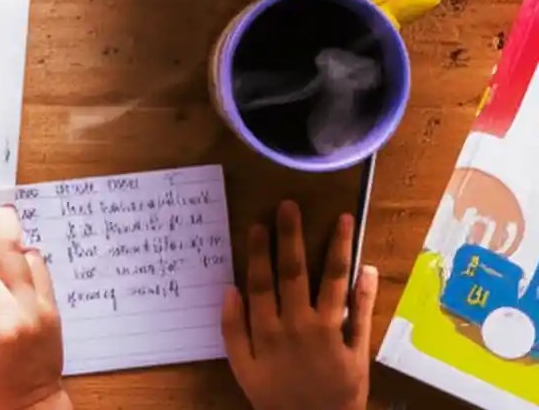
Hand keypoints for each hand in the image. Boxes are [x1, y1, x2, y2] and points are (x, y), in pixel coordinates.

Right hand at [0, 205, 71, 409]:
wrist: (35, 406)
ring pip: (28, 252)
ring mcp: (46, 303)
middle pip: (13, 246)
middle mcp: (32, 306)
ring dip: (3, 247)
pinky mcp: (52, 304)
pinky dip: (18, 259)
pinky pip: (38, 266)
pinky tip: (0, 271)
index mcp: (7, 322)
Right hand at [222, 201, 378, 409]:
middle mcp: (297, 326)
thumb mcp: (242, 369)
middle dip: (292, 237)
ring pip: (332, 285)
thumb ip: (231, 330)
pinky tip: (368, 266)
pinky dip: (366, 290)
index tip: (259, 223)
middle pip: (294, 274)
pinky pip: (362, 315)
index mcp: (266, 330)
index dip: (259, 251)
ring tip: (344, 220)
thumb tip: (228, 289)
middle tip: (291, 206)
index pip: (261, 281)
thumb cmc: (273, 398)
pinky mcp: (355, 349)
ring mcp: (329, 335)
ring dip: (338, 250)